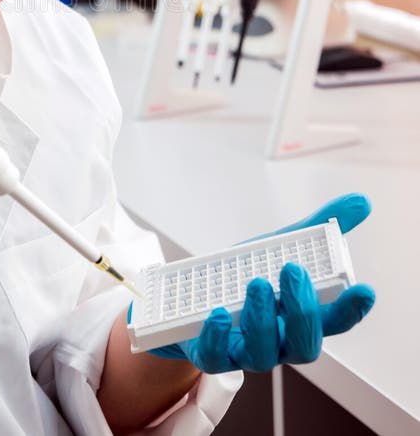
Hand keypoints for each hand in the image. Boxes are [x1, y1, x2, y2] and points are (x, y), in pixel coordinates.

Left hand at [138, 194, 374, 372]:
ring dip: (263, 319)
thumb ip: (316, 228)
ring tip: (256, 283)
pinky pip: (216, 356)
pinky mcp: (213, 354)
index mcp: (300, 316)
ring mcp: (247, 351)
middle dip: (301, 310)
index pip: (335, 321)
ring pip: (264, 354)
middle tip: (292, 270)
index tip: (364, 290)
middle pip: (304, 343)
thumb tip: (359, 202)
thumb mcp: (278, 247)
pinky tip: (219, 313)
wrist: (193, 297)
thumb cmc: (245, 276)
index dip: (351, 310)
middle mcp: (280, 341)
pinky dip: (218, 337)